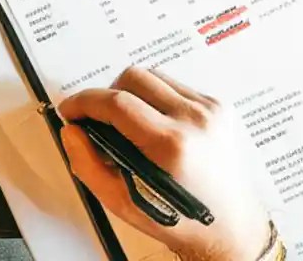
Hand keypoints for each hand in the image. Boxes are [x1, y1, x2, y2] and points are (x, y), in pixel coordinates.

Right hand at [59, 67, 271, 260]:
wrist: (231, 228)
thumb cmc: (181, 219)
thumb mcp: (121, 202)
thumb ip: (86, 164)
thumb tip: (72, 130)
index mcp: (171, 145)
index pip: (115, 102)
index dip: (84, 101)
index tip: (71, 110)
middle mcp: (195, 121)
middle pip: (133, 78)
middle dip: (106, 94)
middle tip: (99, 117)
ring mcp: (211, 111)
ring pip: (153, 76)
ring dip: (130, 92)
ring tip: (127, 120)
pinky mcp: (219, 107)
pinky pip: (174, 85)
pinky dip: (155, 97)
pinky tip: (153, 121)